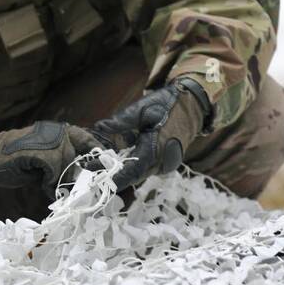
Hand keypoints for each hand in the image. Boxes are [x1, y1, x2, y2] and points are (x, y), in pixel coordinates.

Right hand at [0, 121, 105, 194]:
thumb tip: (79, 178)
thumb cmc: (15, 161)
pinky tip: (41, 184)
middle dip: (78, 173)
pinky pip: (54, 169)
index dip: (96, 149)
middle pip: (77, 154)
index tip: (107, 162)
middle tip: (78, 187)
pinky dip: (50, 181)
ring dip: (60, 179)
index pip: (84, 137)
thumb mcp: (43, 160)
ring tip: (51, 186)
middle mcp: (54, 131)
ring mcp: (47, 140)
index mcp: (56, 131)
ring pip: (66, 163)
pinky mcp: (40, 151)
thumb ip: (61, 164)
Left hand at [91, 77, 210, 191]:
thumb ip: (120, 121)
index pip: (132, 171)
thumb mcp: (142, 108)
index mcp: (156, 149)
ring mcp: (166, 164)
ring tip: (100, 163)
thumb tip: (99, 127)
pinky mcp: (166, 162)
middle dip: (113, 174)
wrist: (192, 104)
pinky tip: (118, 158)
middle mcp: (162, 162)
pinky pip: (146, 167)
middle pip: (134, 175)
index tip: (97, 180)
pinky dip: (132, 164)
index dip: (114, 179)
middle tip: (91, 168)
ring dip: (122, 170)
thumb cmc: (167, 104)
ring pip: (139, 172)